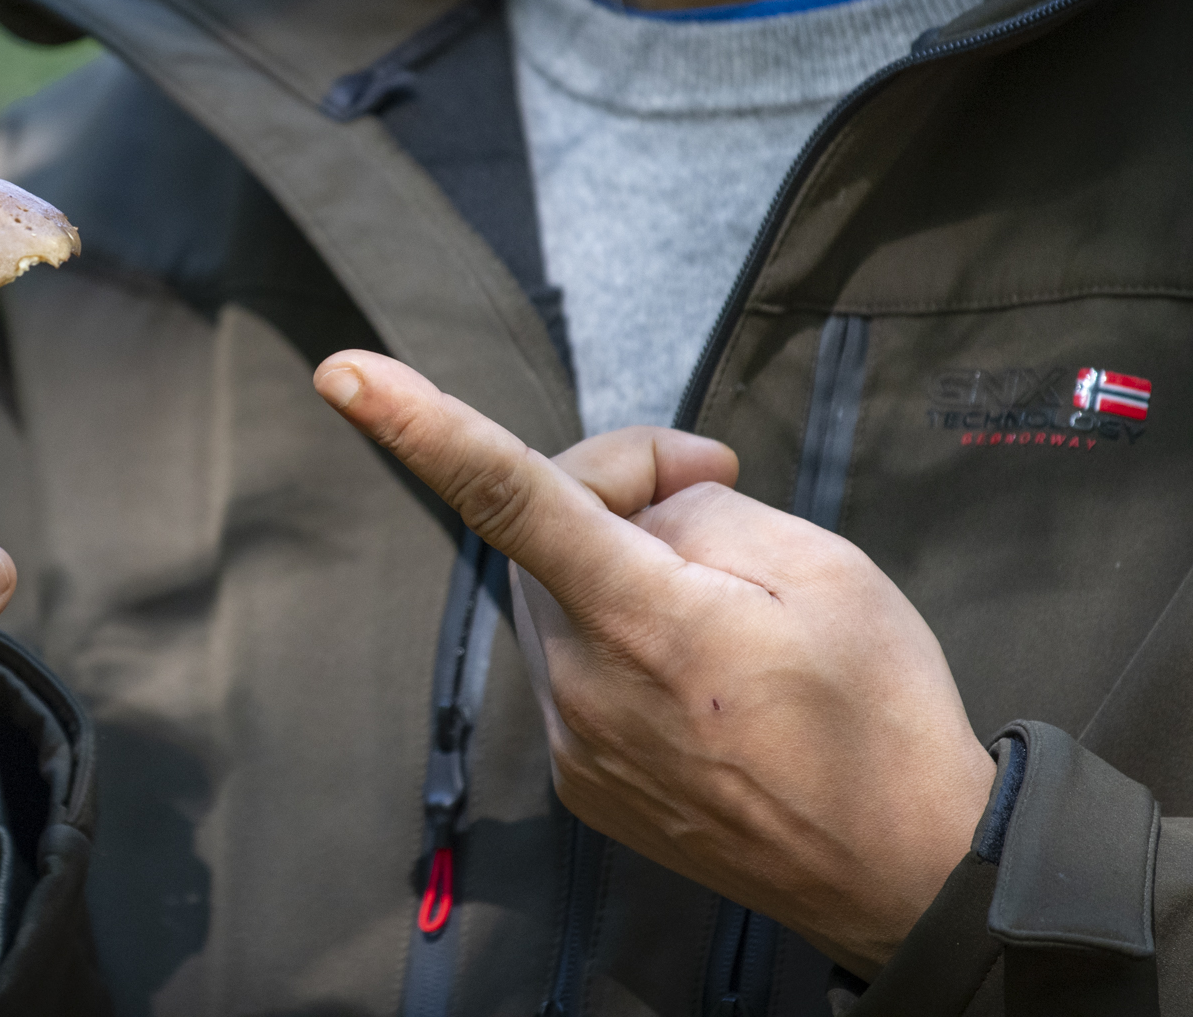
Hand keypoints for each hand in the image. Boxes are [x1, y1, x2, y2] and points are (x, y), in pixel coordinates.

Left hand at [314, 351, 994, 974]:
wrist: (904, 872)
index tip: (345, 377)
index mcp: (643, 618)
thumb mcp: (824, 569)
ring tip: (724, 604)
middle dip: (616, 490)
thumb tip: (638, 506)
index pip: (508, 495)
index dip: (421, 427)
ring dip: (617, 568)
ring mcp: (575, 742)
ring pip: (559, 597)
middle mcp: (583, 684)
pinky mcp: (582, 780)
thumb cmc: (880, 717)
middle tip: (714, 489)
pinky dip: (619, 638)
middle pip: (545, 530)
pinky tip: (701, 670)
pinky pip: (574, 667)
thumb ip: (703, 512)